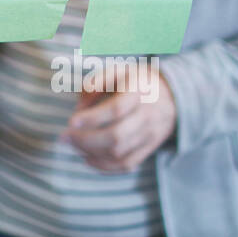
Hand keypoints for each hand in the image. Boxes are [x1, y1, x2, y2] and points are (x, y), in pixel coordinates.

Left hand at [62, 73, 176, 171]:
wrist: (172, 96)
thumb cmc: (136, 81)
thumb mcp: (118, 70)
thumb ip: (96, 82)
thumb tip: (79, 106)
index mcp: (139, 92)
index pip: (117, 109)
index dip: (93, 118)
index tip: (71, 121)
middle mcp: (147, 115)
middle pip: (117, 136)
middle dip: (86, 140)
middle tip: (64, 137)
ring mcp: (150, 135)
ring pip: (119, 153)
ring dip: (91, 152)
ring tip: (73, 145)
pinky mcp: (149, 149)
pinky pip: (127, 164)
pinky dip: (105, 166)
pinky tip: (87, 158)